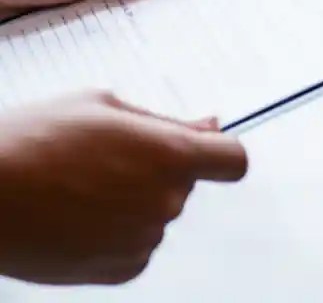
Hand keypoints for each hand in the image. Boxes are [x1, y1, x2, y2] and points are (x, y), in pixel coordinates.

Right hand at [0, 90, 247, 284]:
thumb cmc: (33, 141)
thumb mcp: (102, 107)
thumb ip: (165, 121)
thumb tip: (208, 126)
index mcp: (171, 155)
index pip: (234, 161)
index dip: (219, 154)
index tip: (204, 152)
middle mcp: (167, 201)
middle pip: (185, 184)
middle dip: (157, 171)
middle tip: (103, 160)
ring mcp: (145, 238)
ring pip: (157, 214)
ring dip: (132, 202)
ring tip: (77, 188)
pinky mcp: (122, 269)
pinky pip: (137, 246)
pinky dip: (116, 233)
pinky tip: (76, 217)